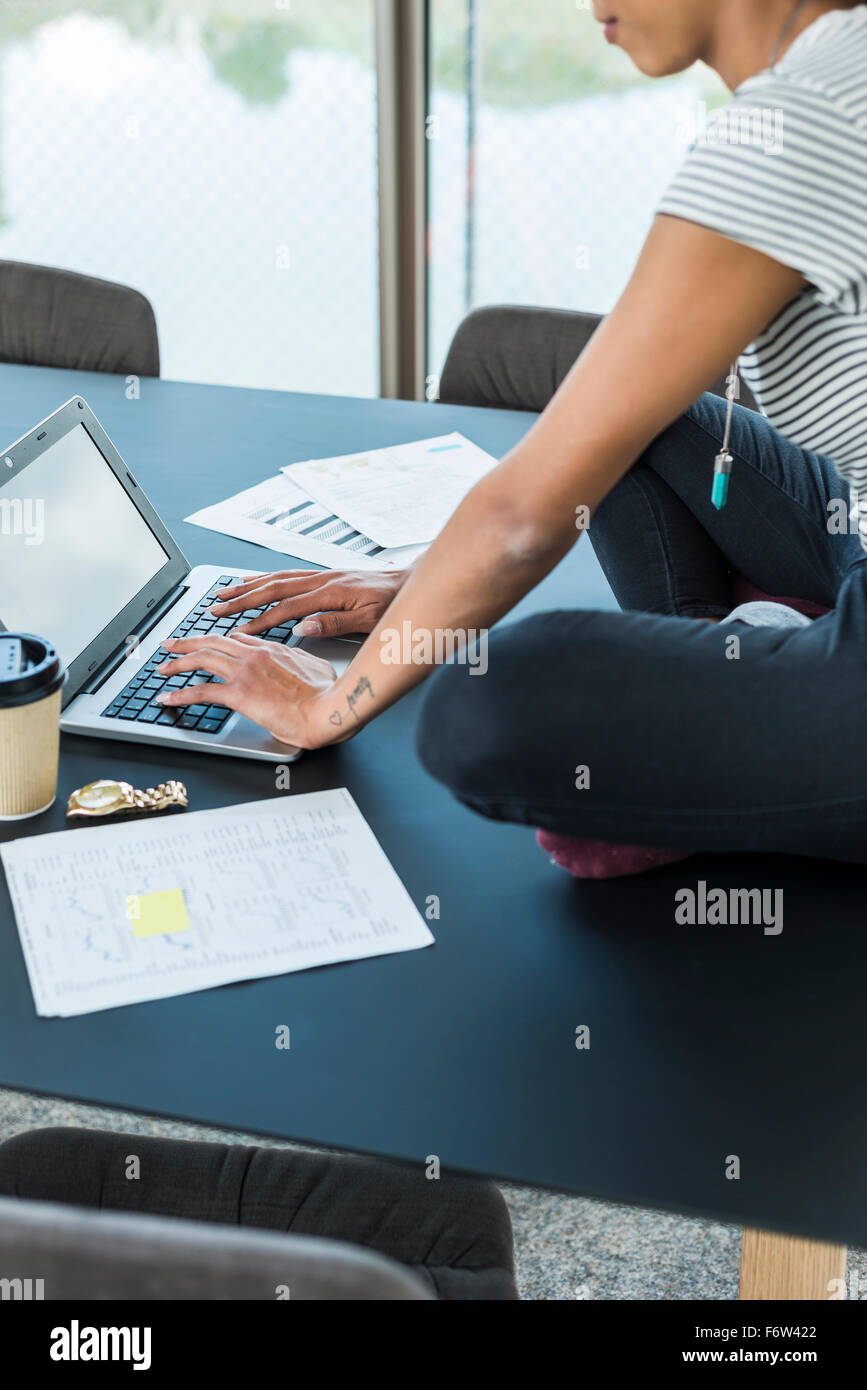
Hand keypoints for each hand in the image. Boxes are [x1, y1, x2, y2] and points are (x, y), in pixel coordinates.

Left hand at [155, 633, 340, 749]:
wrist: (329, 708)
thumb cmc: (328, 695)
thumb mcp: (318, 668)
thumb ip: (303, 664)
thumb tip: (304, 668)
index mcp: (274, 648)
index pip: (239, 639)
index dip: (219, 641)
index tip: (208, 643)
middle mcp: (255, 654)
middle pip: (212, 642)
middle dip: (187, 642)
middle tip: (171, 644)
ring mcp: (245, 672)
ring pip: (201, 659)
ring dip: (177, 662)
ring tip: (163, 666)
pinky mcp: (238, 694)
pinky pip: (200, 691)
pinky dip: (180, 694)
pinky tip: (168, 697)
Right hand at [209, 567, 409, 637]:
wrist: (410, 582)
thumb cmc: (394, 604)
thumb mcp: (370, 620)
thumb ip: (335, 624)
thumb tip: (303, 628)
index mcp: (331, 593)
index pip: (287, 609)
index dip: (262, 621)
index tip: (240, 633)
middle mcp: (322, 580)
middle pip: (273, 589)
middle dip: (242, 600)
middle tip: (216, 609)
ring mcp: (321, 575)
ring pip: (275, 579)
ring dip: (247, 587)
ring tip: (223, 594)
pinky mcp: (324, 574)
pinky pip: (287, 574)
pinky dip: (264, 577)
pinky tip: (252, 581)